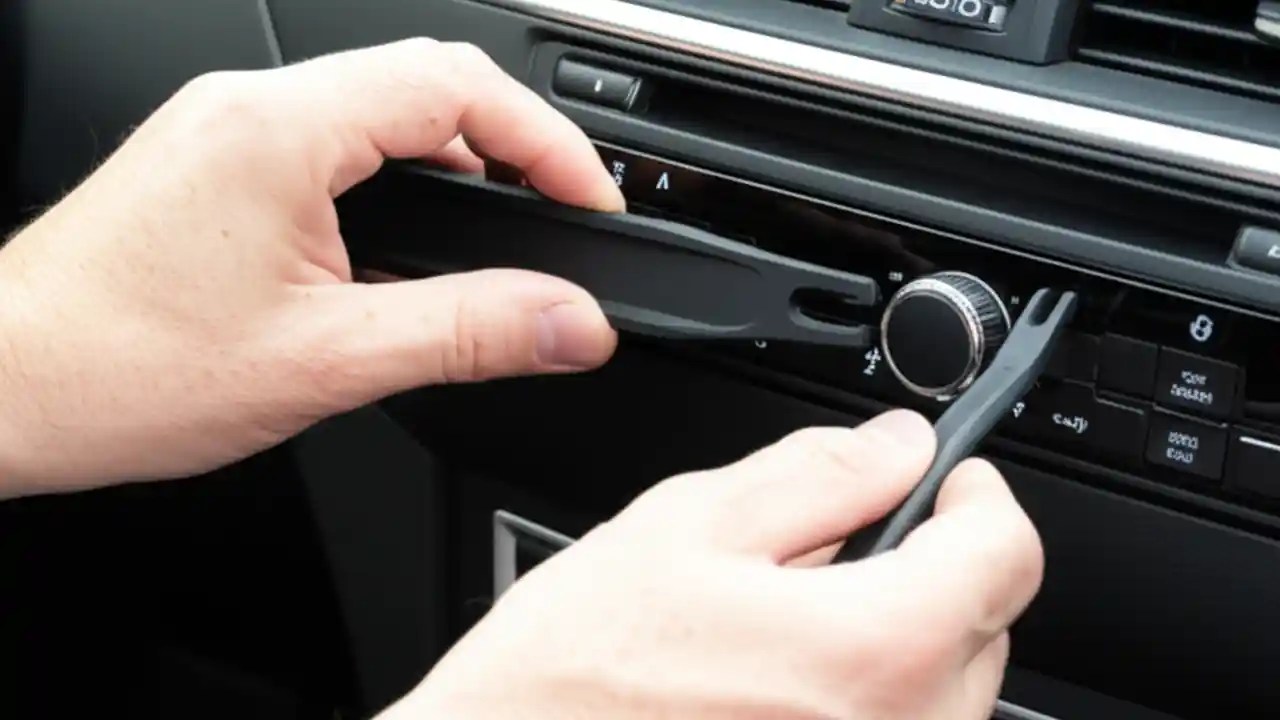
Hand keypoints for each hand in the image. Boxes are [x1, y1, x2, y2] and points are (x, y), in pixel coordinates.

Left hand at [0, 39, 623, 495]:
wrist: (1, 388)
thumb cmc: (117, 368)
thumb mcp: (326, 360)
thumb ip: (468, 333)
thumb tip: (570, 322)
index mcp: (278, 131)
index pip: (457, 86)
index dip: (548, 141)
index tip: (590, 201)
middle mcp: (248, 109)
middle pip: (425, 83)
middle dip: (513, 144)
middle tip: (562, 213)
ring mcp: (226, 130)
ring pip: (379, 111)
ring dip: (456, 162)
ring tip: (503, 231)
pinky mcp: (215, 163)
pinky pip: (333, 142)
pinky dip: (398, 180)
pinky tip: (412, 245)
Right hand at [387, 410, 1043, 718]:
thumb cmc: (566, 684)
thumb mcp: (680, 531)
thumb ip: (812, 477)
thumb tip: (895, 446)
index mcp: (870, 651)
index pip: (1007, 555)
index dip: (979, 497)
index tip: (947, 479)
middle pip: (981, 625)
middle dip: (929, 567)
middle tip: (830, 550)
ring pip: (945, 690)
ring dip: (894, 638)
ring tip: (779, 628)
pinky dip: (863, 699)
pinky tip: (772, 687)